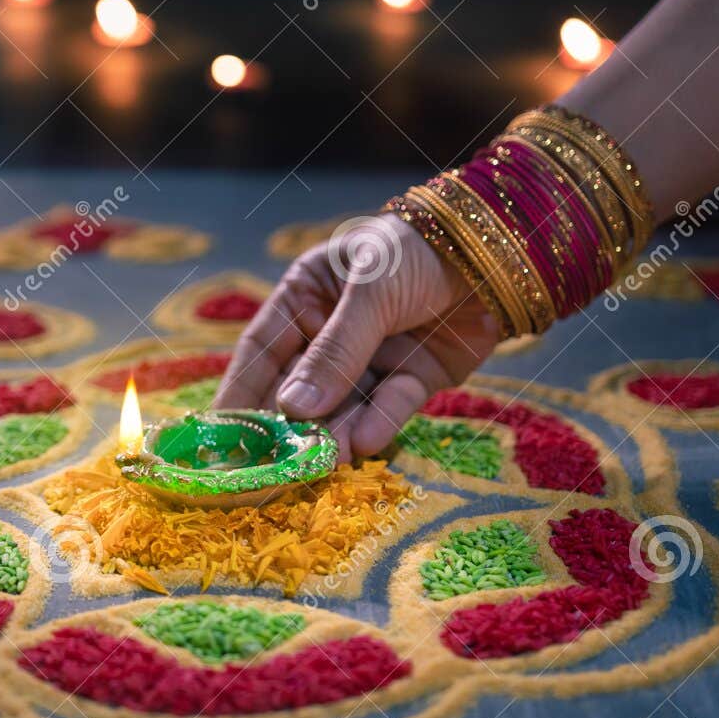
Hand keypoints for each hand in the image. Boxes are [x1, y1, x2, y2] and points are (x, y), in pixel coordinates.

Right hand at [214, 213, 499, 459]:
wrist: (498, 248)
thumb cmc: (417, 250)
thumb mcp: (369, 290)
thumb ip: (336, 351)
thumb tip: (294, 410)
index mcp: (305, 297)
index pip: (261, 353)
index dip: (240, 395)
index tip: (220, 438)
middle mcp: (332, 331)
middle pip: (300, 389)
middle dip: (288, 429)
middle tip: (270, 468)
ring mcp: (373, 357)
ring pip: (345, 405)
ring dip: (334, 434)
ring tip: (322, 463)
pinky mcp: (414, 377)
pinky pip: (390, 406)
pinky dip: (378, 424)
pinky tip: (365, 444)